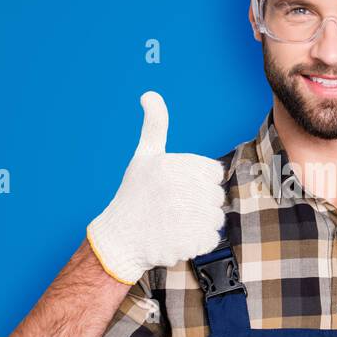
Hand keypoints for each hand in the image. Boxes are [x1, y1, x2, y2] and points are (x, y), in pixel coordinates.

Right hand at [86, 91, 226, 284]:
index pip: (214, 173)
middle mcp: (179, 189)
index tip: (179, 188)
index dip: (200, 182)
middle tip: (174, 208)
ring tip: (175, 223)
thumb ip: (154, 125)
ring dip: (201, 223)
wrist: (118, 240)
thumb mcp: (144, 156)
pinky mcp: (188, 242)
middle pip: (217, 196)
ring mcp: (185, 218)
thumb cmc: (134, 196)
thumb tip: (150, 94)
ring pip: (216, 218)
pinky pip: (211, 238)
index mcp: (172, 165)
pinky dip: (199, 241)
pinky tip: (177, 237)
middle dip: (200, 203)